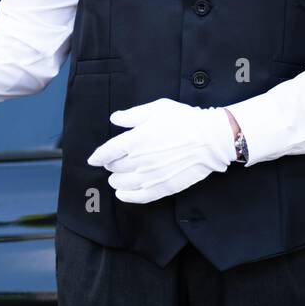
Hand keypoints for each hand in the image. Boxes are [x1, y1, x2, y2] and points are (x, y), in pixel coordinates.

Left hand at [87, 97, 234, 203]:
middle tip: (112, 162)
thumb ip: (132, 115)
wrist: (210, 139)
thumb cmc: (185, 120)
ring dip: (116, 180)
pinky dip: (127, 196)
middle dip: (110, 165)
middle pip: (114, 168)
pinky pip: (138, 196)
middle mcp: (140, 160)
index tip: (94, 158)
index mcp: (136, 139)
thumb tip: (114, 119)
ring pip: (123, 183)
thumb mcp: (157, 109)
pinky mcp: (163, 187)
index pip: (108, 152)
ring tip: (116, 177)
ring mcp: (151, 176)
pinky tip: (122, 193)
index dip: (98, 156)